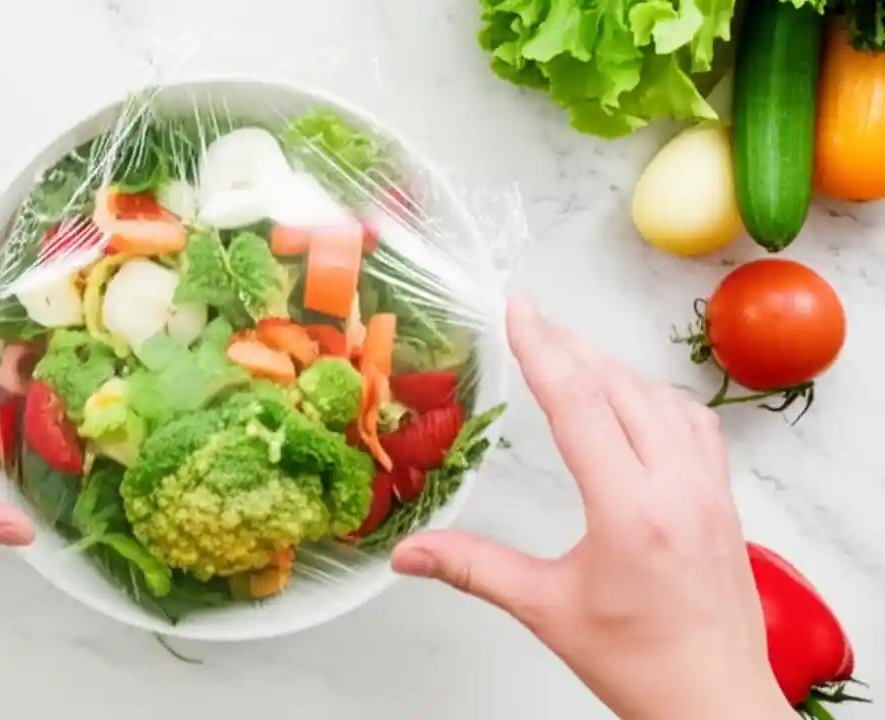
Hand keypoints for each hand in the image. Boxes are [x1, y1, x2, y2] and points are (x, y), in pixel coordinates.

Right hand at [392, 297, 791, 719]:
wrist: (715, 701)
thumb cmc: (639, 662)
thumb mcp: (546, 610)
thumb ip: (473, 569)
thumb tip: (407, 552)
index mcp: (630, 509)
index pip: (580, 403)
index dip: (543, 348)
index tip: (519, 309)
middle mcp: (677, 486)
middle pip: (619, 387)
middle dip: (570, 347)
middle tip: (531, 320)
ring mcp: (709, 489)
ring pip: (660, 398)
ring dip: (612, 367)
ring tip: (571, 352)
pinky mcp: (724, 498)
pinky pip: (693, 423)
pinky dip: (654, 395)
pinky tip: (633, 398)